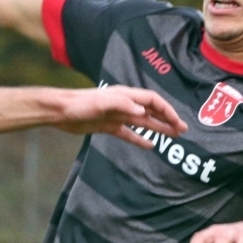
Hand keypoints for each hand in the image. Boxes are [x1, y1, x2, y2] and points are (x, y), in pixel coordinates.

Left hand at [53, 86, 186, 144]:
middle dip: (168, 119)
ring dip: (159, 128)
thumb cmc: (80, 104)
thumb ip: (123, 105)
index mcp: (125, 96)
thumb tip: (143, 112)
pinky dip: (140, 139)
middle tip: (183, 130)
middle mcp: (124, 105)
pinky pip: (129, 134)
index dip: (167, 111)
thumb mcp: (101, 103)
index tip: (178, 123)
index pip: (153, 101)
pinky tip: (150, 146)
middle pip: (152, 111)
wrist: (60, 111)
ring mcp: (117, 116)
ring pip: (143, 122)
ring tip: (173, 136)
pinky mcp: (108, 126)